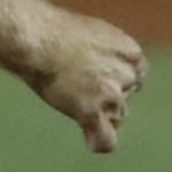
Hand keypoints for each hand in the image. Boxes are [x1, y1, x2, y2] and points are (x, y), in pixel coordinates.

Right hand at [25, 12, 145, 153]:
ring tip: (67, 96)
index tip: (93, 77)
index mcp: (130, 51)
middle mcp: (127, 73)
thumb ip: (104, 53)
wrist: (36, 38)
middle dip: (104, 98)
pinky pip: (105, 140)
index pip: (135, 78)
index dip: (113, 80)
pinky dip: (97, 140)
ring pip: (115, 118)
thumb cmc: (53, 31)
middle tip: (73, 85)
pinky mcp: (92, 111)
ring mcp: (111, 94)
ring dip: (96, 114)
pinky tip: (85, 132)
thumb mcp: (91, 34)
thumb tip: (98, 70)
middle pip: (124, 99)